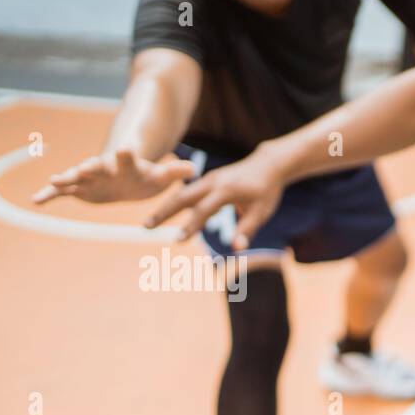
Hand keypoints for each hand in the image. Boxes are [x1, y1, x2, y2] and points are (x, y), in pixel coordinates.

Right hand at [32, 148, 194, 204]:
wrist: (125, 176)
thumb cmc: (146, 176)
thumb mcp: (161, 176)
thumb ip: (174, 172)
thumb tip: (193, 169)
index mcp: (126, 165)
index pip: (127, 159)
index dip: (126, 155)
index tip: (125, 150)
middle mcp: (105, 168)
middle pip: (97, 166)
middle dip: (90, 168)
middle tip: (82, 168)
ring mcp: (90, 177)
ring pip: (76, 177)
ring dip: (66, 179)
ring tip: (53, 181)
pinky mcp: (79, 188)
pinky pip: (62, 192)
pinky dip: (49, 195)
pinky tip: (35, 200)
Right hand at [144, 149, 283, 248]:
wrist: (268, 165)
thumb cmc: (266, 191)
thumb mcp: (261, 212)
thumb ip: (247, 230)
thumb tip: (236, 249)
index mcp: (226, 190)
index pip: (205, 210)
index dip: (191, 226)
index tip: (177, 240)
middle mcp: (213, 182)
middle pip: (183, 197)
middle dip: (164, 212)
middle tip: (146, 227)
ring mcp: (208, 179)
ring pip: (182, 194)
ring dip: (165, 208)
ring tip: (149, 223)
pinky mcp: (207, 180)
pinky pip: (188, 192)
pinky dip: (175, 203)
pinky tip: (163, 215)